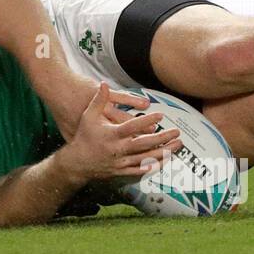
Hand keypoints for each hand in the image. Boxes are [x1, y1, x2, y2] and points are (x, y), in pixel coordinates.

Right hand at [58, 84, 182, 181]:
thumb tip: (104, 83)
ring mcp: (121, 161)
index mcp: (112, 134)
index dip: (147, 121)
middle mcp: (118, 149)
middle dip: (163, 138)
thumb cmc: (84, 137)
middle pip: (144, 143)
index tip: (161, 115)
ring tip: (177, 146)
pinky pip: (140, 170)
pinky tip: (164, 162)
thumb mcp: (89, 116)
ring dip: (163, 152)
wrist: (76, 162)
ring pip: (146, 157)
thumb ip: (99, 100)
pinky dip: (153, 166)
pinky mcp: (121, 170)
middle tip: (177, 132)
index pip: (132, 126)